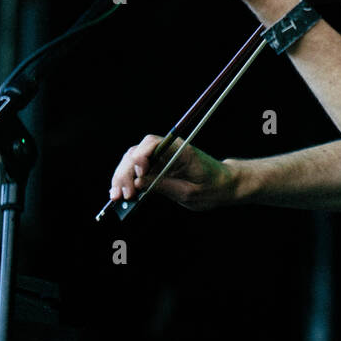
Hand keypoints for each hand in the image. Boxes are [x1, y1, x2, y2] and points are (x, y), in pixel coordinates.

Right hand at [109, 134, 237, 211]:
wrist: (224, 186)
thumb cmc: (212, 187)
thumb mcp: (189, 192)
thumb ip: (163, 186)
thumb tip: (137, 184)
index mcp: (180, 150)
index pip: (153, 143)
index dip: (141, 156)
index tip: (139, 173)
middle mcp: (167, 150)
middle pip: (137, 152)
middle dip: (125, 172)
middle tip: (121, 194)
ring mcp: (160, 158)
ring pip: (132, 161)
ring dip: (122, 178)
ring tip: (117, 197)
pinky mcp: (157, 168)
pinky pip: (136, 171)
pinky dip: (127, 181)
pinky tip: (120, 195)